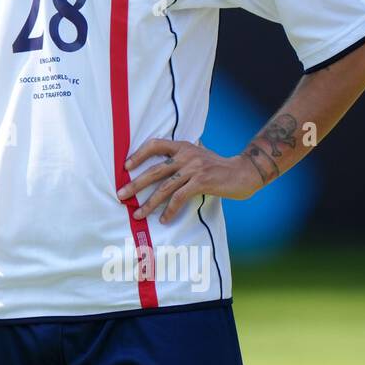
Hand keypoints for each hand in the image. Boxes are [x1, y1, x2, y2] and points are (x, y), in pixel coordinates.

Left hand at [116, 138, 263, 224]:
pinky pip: (180, 198)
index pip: (155, 145)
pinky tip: (163, 219)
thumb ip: (181, 157)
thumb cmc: (217, 166)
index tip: (125, 166)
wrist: (243, 172)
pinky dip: (170, 210)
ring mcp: (194, 168)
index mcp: (182, 146)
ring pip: (165, 187)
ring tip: (138, 213)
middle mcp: (186, 155)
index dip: (138, 154)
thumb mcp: (197, 155)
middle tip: (121, 194)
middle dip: (135, 184)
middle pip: (154, 170)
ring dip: (149, 203)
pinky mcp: (202, 182)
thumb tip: (160, 166)